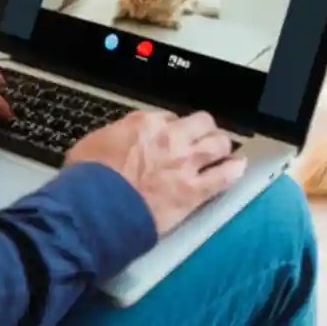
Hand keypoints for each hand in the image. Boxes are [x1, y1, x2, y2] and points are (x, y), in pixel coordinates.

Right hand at [66, 110, 246, 234]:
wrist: (95, 208)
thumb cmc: (87, 179)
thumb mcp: (93, 143)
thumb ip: (116, 137)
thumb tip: (119, 140)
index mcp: (145, 124)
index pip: (170, 117)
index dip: (172, 126)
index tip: (171, 134)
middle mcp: (171, 138)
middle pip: (202, 122)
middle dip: (204, 128)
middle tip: (204, 136)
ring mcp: (185, 164)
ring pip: (219, 144)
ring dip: (222, 146)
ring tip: (224, 150)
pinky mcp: (193, 192)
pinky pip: (223, 177)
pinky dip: (234, 171)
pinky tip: (238, 167)